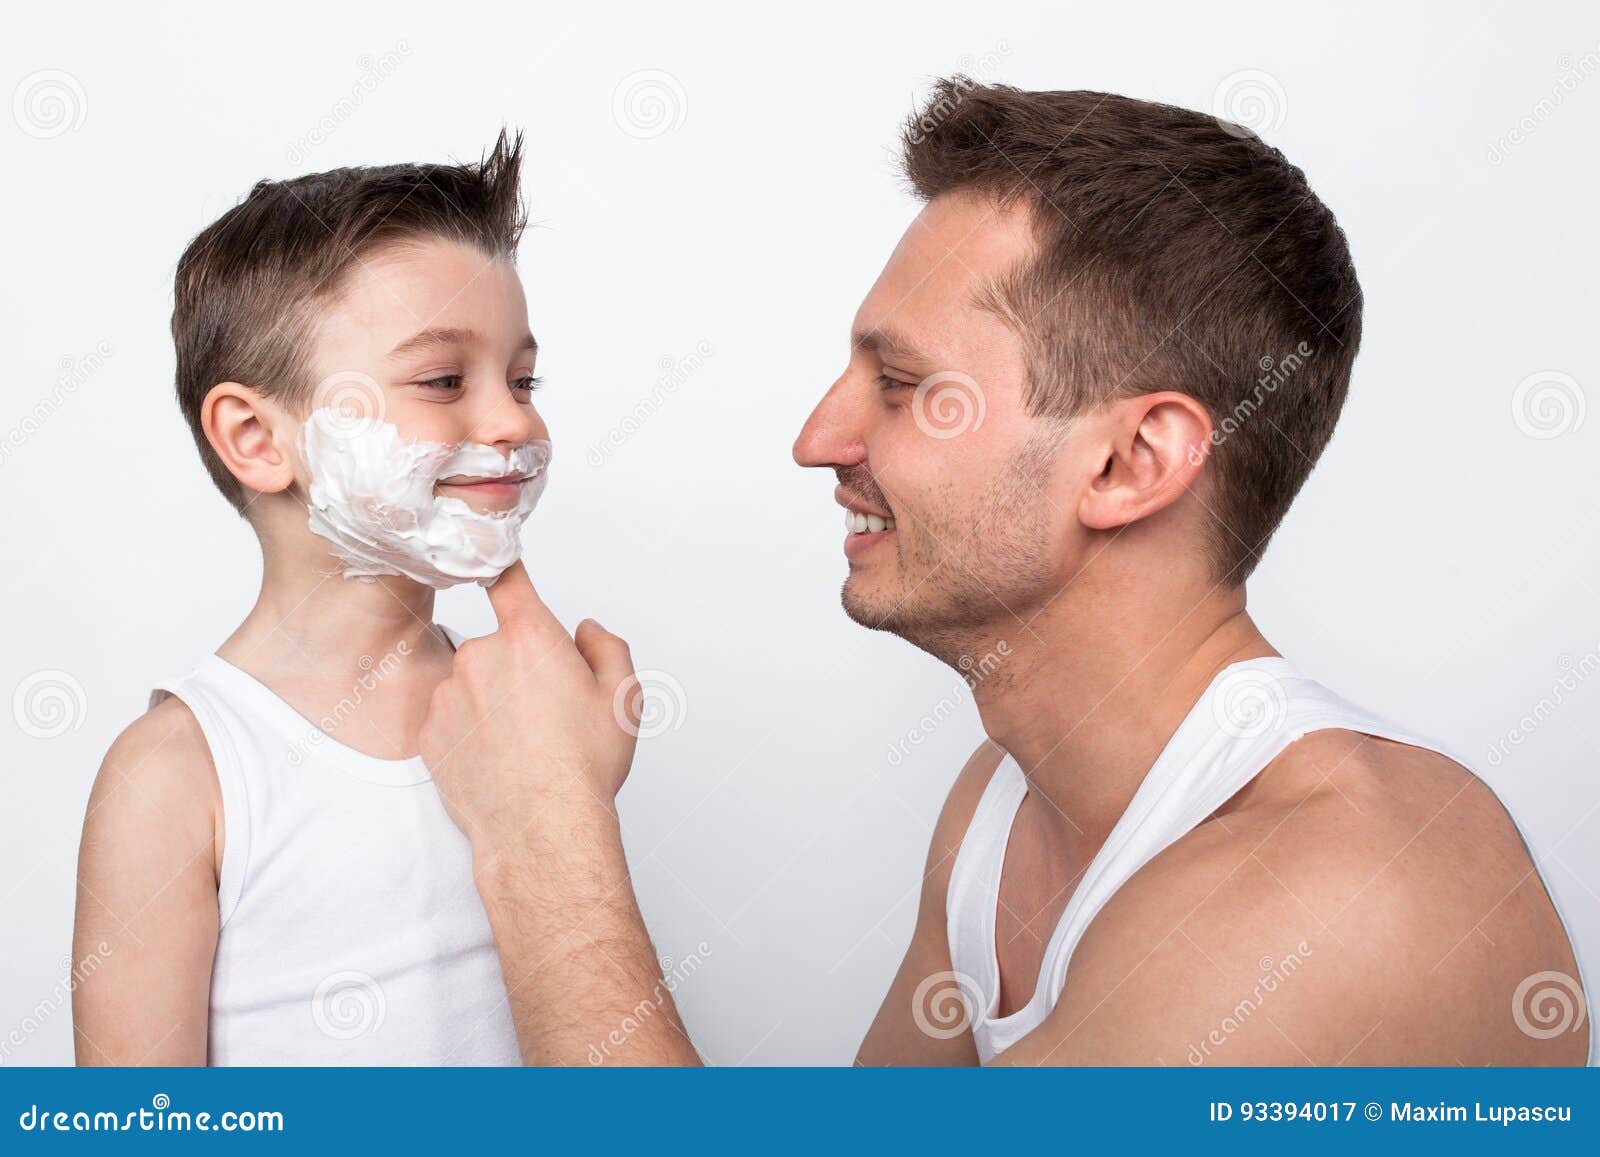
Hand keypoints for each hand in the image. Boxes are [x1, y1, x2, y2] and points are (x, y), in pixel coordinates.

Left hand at [419, 561, 640, 859]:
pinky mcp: (430, 733)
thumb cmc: (582, 768)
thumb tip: (585, 632)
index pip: (508, 580)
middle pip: (497, 645)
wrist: (539, 830)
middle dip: (517, 669)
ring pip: (471, 685)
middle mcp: (480, 656)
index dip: (504, 568)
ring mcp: (449, 694)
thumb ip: (606, 647)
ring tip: (522, 746)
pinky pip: (451, 719)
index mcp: (530, 638)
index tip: (498, 563)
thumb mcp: (622, 697)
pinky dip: (469, 733)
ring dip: (490, 703)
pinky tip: (496, 761)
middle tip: (546, 712)